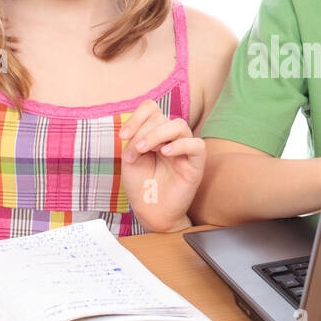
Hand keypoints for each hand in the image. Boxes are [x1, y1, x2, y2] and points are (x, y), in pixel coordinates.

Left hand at [119, 99, 204, 232]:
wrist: (150, 211)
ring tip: (144, 150)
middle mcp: (172, 138)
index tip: (123, 136)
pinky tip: (165, 153)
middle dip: (142, 133)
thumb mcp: (131, 157)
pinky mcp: (196, 164)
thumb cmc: (142, 185)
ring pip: (179, 125)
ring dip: (156, 135)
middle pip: (161, 117)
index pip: (152, 109)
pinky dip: (180, 145)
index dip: (136, 117)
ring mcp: (185, 149)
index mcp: (156, 133)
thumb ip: (137, 139)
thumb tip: (146, 129)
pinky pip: (196, 145)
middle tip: (134, 153)